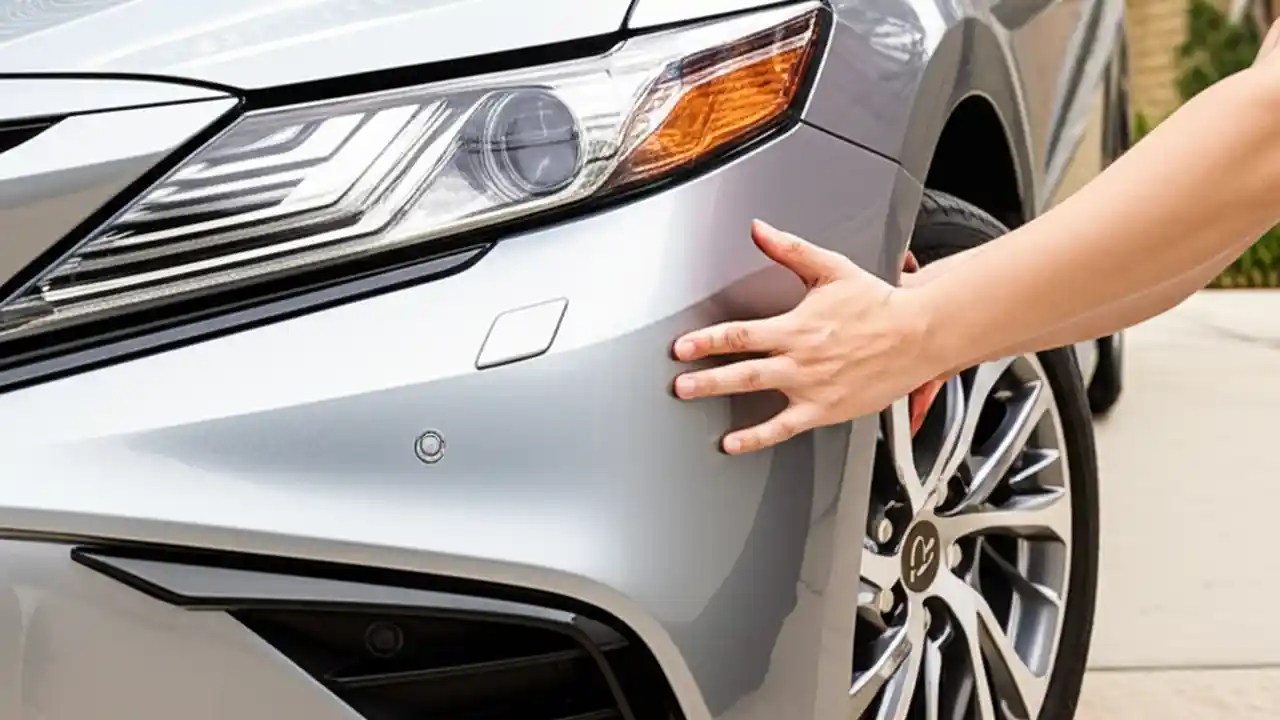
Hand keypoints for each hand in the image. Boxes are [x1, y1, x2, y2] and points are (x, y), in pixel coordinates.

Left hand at [672, 220, 939, 453]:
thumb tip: (759, 230)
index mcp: (797, 326)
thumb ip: (789, 250)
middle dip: (705, 376)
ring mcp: (811, 387)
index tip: (683, 346)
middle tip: (679, 383)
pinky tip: (734, 443)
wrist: (919, 335)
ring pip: (758, 395)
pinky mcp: (825, 410)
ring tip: (694, 400)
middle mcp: (800, 358)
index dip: (708, 340)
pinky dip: (757, 438)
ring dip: (722, 399)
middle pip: (742, 369)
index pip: (742, 333)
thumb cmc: (879, 304)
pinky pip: (784, 427)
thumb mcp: (831, 268)